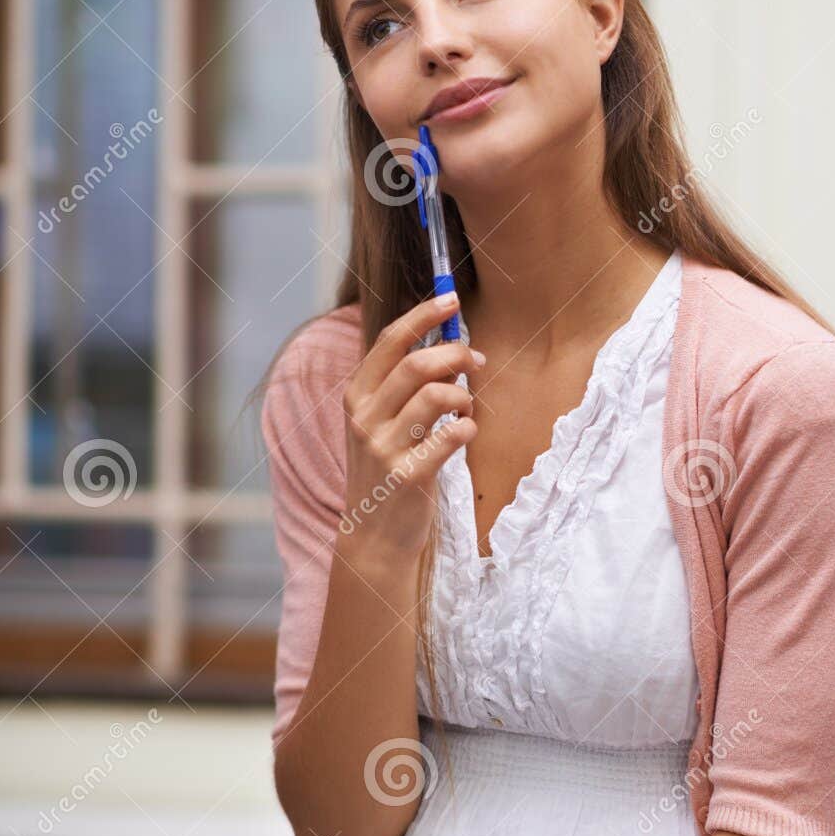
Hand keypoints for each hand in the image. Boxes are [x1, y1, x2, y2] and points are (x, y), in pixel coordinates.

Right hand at [342, 288, 484, 561]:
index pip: (390, 341)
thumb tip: (451, 348)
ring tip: (467, 407)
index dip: (423, 315)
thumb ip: (407, 388)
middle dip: (455, 353)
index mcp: (357, 397)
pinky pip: (450, 437)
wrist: (374, 536)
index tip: (451, 298)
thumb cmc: (387, 472)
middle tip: (477, 361)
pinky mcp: (409, 477)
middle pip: (416, 363)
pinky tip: (465, 433)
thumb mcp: (383, 425)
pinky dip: (467, 428)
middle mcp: (365, 418)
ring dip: (464, 394)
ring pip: (436, 395)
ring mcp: (384, 448)